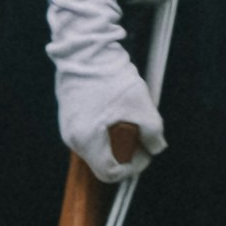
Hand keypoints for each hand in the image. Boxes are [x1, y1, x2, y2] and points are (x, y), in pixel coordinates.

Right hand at [43, 0, 158, 180]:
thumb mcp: (141, 106)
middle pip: (104, 161)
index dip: (133, 168)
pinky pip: (92, 134)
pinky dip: (109, 129)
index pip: (109, 173)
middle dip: (128, 152)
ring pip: (99, 147)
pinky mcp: (71, 116)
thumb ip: (153, 133)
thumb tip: (157, 147)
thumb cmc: (110, 78)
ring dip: (119, 140)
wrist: (86, 52)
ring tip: (134, 120)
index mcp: (87, 141)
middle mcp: (72, 139)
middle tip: (144, 136)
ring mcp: (68, 128)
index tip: (147, 153)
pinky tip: (120, 113)